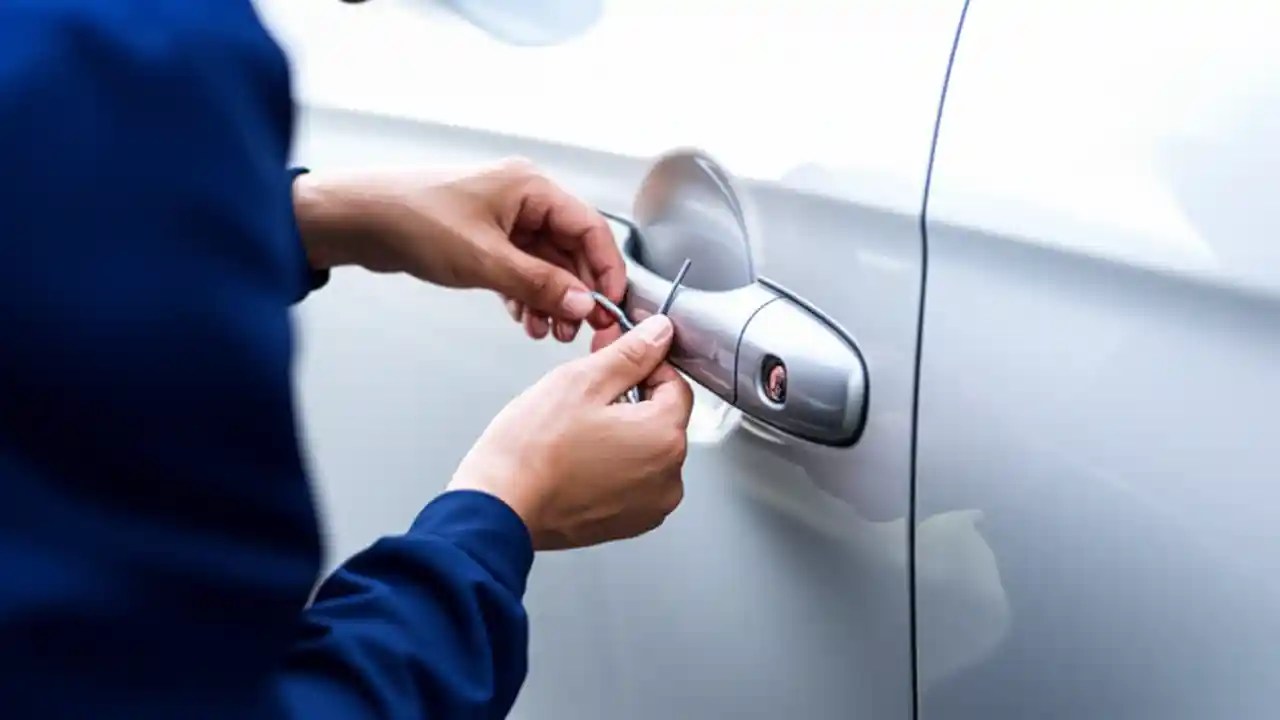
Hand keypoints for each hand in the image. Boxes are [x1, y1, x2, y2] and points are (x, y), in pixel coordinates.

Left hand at [293, 160, 624, 341]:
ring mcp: (503, 220)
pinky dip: (527, 296)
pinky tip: (526, 321)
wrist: (358, 220)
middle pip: (571, 249)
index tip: (612, 306)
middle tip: (583, 329)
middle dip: (577, 292)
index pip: (589, 228)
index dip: (606, 270)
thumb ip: (538, 284)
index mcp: (530, 187)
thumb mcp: (484, 259)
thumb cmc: (412, 218)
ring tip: (551, 332)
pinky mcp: (484, 239)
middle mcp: (522, 199)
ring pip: (546, 264)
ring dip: (552, 299)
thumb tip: (582, 304)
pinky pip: (521, 270)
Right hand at [448, 315, 693, 549]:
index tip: (615, 366)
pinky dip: (614, 467)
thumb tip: (659, 334)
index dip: (643, 367)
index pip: (675, 384)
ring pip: (647, 451)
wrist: (500, 507)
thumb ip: (631, 354)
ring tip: (579, 433)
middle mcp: (668, 477)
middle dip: (632, 401)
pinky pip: (633, 481)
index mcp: (664, 437)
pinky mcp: (628, 523)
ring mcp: (650, 506)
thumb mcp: (582, 381)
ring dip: (623, 435)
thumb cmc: (532, 450)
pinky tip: (580, 460)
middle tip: (587, 398)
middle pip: (662, 419)